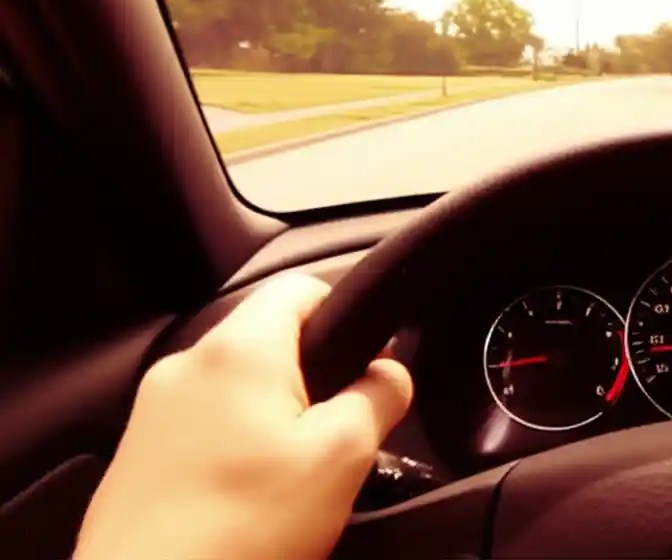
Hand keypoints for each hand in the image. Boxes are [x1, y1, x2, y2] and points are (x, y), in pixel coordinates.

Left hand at [75, 275, 413, 559]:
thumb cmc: (243, 527)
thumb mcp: (341, 457)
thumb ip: (379, 398)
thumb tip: (390, 373)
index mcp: (238, 349)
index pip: (302, 286)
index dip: (346, 313)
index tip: (368, 364)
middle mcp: (187, 364)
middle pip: (271, 341)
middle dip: (313, 379)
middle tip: (336, 438)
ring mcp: (154, 409)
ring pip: (239, 388)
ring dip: (275, 418)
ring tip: (293, 478)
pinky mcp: (139, 453)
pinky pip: (205, 426)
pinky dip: (237, 448)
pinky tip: (249, 498)